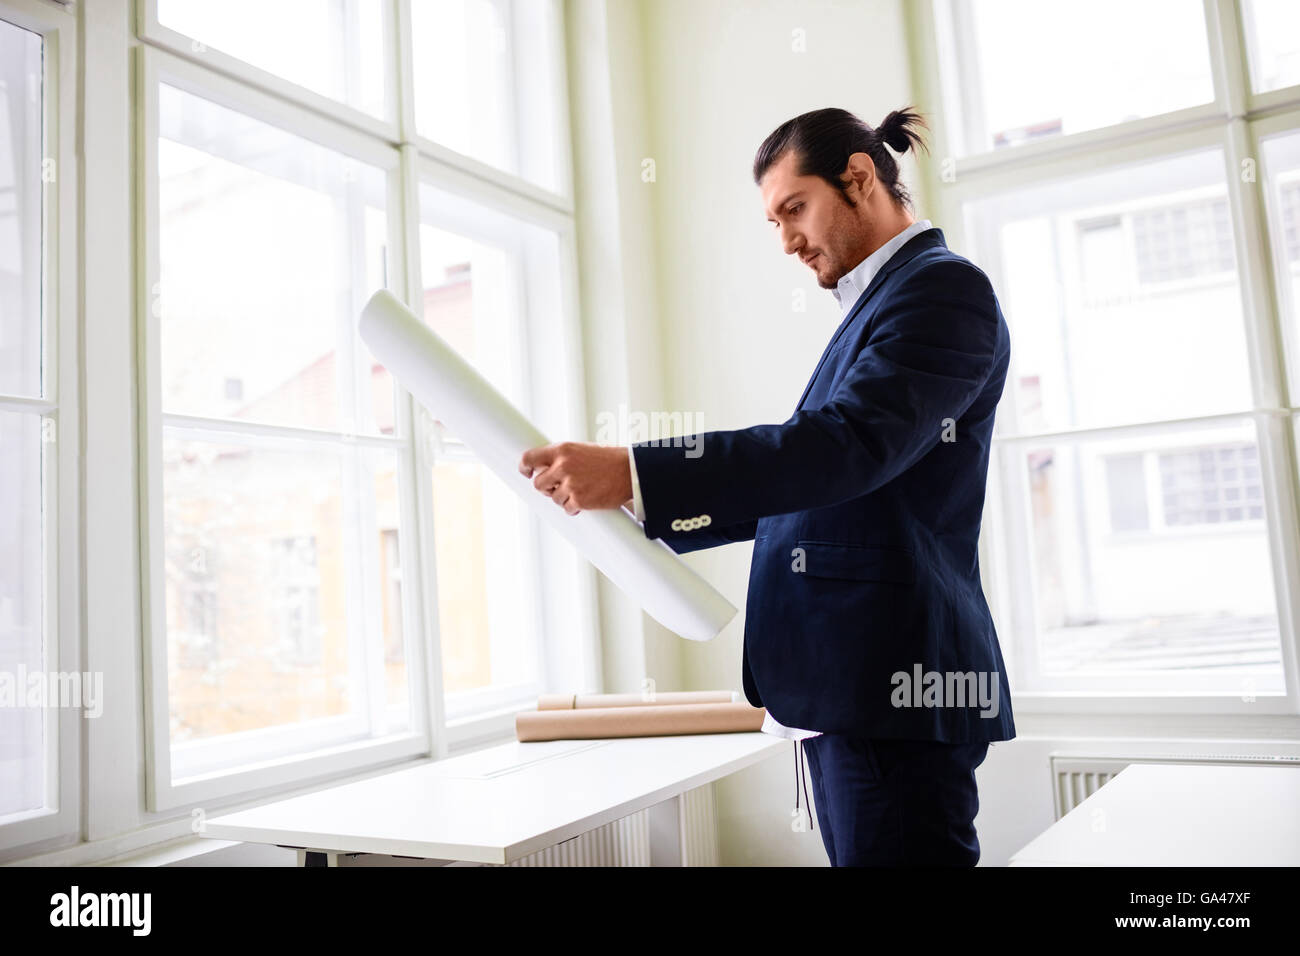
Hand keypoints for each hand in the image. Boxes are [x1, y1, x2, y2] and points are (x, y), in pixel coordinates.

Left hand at [518, 442, 632, 515]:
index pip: (530, 458)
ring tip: (581, 490)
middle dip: (546, 487)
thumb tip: (543, 468)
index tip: (526, 472)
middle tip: (558, 487)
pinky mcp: (579, 500)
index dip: (524, 467)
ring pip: (553, 498)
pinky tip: (586, 500)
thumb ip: (562, 457)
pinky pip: (567, 508)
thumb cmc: (608, 460)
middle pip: (538, 483)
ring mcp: (571, 484)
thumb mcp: (582, 450)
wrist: (630, 471)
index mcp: (562, 450)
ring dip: (563, 498)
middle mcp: (563, 466)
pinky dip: (574, 507)